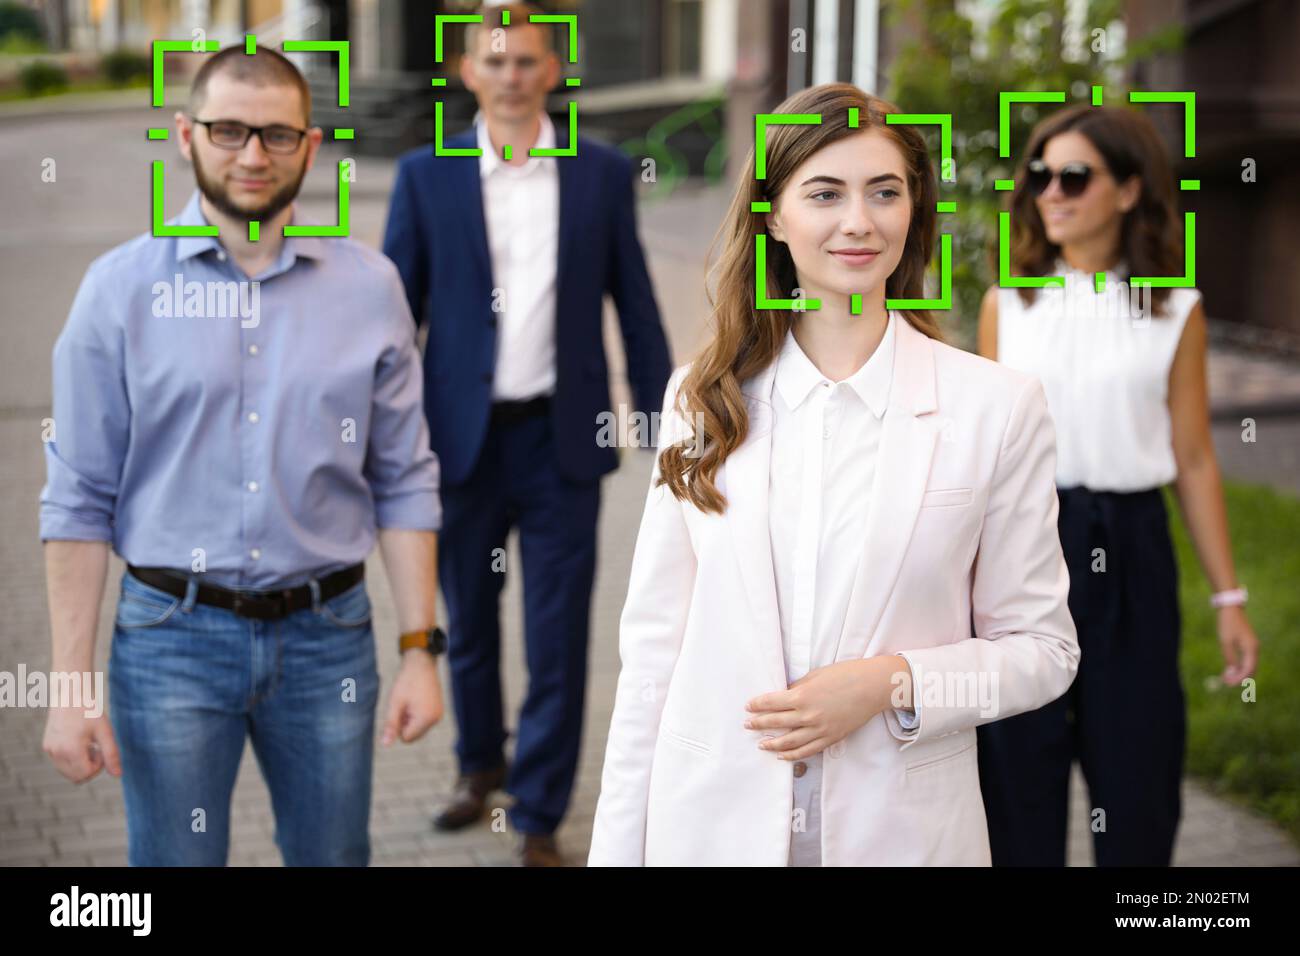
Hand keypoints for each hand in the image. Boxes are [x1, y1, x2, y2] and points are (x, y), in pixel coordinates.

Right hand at [43, 706, 120, 782]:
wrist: (71, 693)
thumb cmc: (90, 710)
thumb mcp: (105, 731)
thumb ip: (111, 754)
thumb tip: (117, 775)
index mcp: (70, 749)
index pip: (85, 774)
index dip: (98, 766)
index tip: (101, 749)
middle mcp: (56, 752)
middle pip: (76, 777)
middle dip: (89, 767)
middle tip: (95, 748)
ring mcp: (49, 750)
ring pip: (67, 772)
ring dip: (80, 764)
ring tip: (87, 744)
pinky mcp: (47, 746)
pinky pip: (60, 763)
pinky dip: (71, 758)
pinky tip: (79, 741)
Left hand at [382, 649, 443, 745]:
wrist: (421, 663)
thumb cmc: (407, 682)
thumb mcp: (395, 703)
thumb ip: (391, 725)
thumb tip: (385, 745)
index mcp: (426, 719)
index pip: (406, 738)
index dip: (398, 725)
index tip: (399, 708)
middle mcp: (435, 719)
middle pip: (413, 735)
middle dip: (405, 723)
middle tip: (404, 704)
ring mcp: (438, 715)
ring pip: (417, 728)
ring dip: (410, 719)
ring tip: (410, 701)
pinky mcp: (438, 710)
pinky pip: (423, 721)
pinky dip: (417, 714)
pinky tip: (416, 699)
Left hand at [743, 656, 909, 760]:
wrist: (872, 687)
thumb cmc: (845, 675)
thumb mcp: (815, 676)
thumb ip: (797, 688)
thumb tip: (783, 696)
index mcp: (802, 697)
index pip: (771, 703)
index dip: (757, 705)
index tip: (748, 706)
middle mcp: (808, 716)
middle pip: (776, 723)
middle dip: (759, 724)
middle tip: (747, 725)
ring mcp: (819, 729)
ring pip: (789, 742)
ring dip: (773, 744)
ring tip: (761, 744)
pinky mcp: (830, 738)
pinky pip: (808, 750)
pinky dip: (793, 755)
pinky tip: (782, 755)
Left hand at [1217, 604, 1258, 685]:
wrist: (1230, 609)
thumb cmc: (1227, 624)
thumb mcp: (1225, 642)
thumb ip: (1229, 658)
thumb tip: (1231, 673)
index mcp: (1251, 649)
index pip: (1248, 670)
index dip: (1239, 679)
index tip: (1228, 684)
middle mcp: (1255, 649)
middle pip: (1251, 669)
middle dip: (1239, 678)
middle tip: (1225, 682)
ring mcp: (1252, 646)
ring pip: (1248, 665)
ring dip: (1239, 673)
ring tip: (1225, 677)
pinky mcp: (1248, 644)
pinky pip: (1246, 660)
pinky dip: (1239, 666)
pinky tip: (1229, 668)